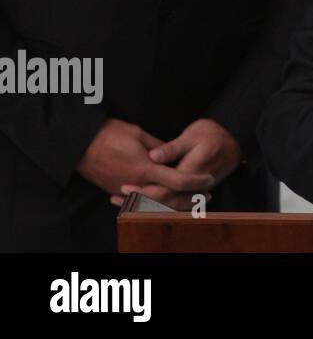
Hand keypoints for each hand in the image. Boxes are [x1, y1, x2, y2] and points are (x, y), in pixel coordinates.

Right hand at [77, 118, 215, 209]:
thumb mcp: (139, 134)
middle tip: (207, 194)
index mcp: (145, 168)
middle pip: (169, 198)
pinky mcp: (114, 191)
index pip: (177, 180)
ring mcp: (123, 190)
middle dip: (190, 198)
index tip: (209, 179)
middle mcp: (135, 184)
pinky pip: (139, 203)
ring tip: (191, 200)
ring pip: (154, 204)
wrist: (77, 144)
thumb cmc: (108, 133)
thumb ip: (159, 147)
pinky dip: (155, 204)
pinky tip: (166, 202)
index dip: (196, 181)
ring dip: (174, 203)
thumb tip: (173, 155)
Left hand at [111, 118, 244, 209]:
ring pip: (169, 204)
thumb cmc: (212, 134)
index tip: (125, 187)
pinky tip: (144, 198)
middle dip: (140, 200)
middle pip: (164, 201)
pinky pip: (175, 201)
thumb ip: (172, 148)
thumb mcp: (192, 135)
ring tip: (126, 199)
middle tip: (120, 196)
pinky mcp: (195, 190)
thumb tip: (153, 155)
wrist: (234, 140)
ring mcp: (196, 190)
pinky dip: (158, 202)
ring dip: (147, 204)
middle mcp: (194, 186)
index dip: (143, 191)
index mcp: (191, 172)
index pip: (163, 190)